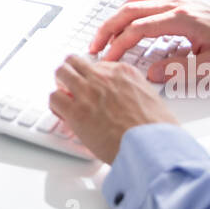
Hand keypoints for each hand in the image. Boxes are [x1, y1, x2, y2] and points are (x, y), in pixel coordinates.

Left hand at [49, 55, 175, 162]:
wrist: (152, 146)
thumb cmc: (156, 130)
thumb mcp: (152, 99)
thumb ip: (134, 92)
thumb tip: (128, 99)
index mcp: (123, 72)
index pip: (97, 65)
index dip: (91, 77)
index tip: (91, 86)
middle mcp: (103, 78)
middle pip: (75, 62)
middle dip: (71, 73)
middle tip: (71, 86)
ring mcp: (88, 92)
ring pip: (61, 73)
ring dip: (60, 85)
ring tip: (64, 98)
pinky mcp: (77, 112)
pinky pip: (54, 98)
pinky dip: (55, 105)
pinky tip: (63, 114)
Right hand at [90, 0, 209, 81]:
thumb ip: (180, 70)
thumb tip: (151, 73)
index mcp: (183, 19)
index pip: (139, 28)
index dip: (119, 45)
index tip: (108, 60)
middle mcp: (176, 5)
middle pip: (130, 10)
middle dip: (108, 29)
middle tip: (94, 47)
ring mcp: (176, 1)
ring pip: (135, 3)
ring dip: (115, 19)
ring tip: (103, 37)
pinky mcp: (177, 4)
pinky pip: (145, 1)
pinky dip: (128, 11)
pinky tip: (123, 23)